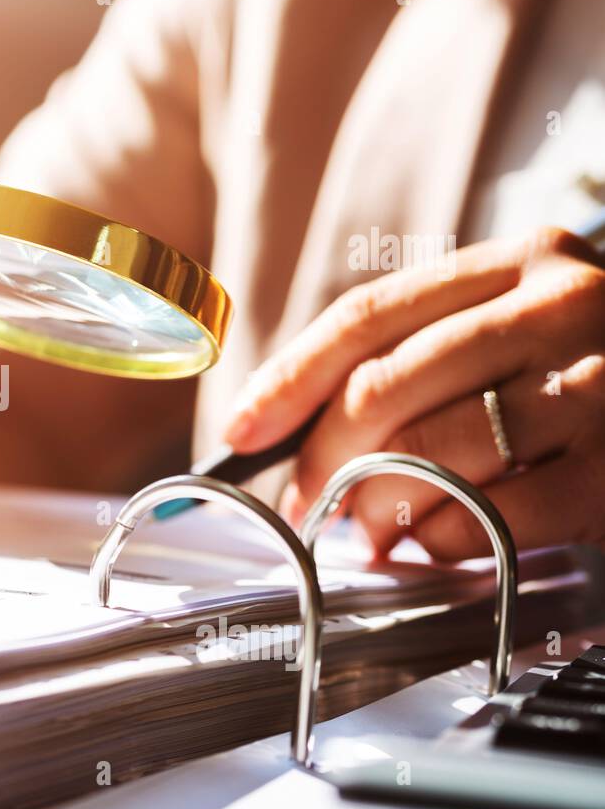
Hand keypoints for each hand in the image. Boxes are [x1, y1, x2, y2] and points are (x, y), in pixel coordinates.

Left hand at [224, 227, 604, 559]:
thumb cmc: (598, 357)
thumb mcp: (521, 320)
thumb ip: (426, 353)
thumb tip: (298, 433)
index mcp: (516, 262)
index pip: (368, 316)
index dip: (290, 378)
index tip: (241, 432)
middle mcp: (561, 307)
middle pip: (389, 385)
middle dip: (326, 458)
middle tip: (309, 502)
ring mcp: (603, 384)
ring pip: (437, 452)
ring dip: (380, 506)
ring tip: (373, 527)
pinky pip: (506, 516)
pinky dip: (450, 540)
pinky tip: (436, 545)